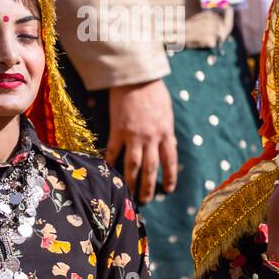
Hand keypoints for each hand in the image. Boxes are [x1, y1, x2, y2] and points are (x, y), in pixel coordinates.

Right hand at [106, 79, 177, 204]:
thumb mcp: (166, 111)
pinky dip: (109, 162)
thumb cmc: (153, 90)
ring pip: (132, 165)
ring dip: (130, 181)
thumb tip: (165, 142)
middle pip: (150, 168)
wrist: (136, 78)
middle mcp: (151, 138)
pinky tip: (108, 171)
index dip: (169, 177)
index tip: (168, 189)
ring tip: (128, 192)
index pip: (170, 161)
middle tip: (145, 200)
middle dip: (148, 186)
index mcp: (166, 133)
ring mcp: (133, 136)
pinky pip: (112, 151)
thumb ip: (164, 129)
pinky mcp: (117, 131)